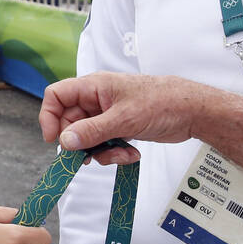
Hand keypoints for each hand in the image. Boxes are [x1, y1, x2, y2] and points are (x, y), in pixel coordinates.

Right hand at [39, 72, 203, 164]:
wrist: (193, 111)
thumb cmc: (162, 103)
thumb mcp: (123, 119)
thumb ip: (91, 131)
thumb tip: (64, 142)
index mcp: (93, 87)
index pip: (56, 96)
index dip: (49, 117)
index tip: (54, 140)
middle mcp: (96, 100)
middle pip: (70, 122)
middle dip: (81, 143)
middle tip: (91, 156)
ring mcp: (107, 115)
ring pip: (87, 137)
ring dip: (100, 151)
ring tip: (121, 154)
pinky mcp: (118, 128)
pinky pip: (103, 144)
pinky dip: (113, 153)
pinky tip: (132, 153)